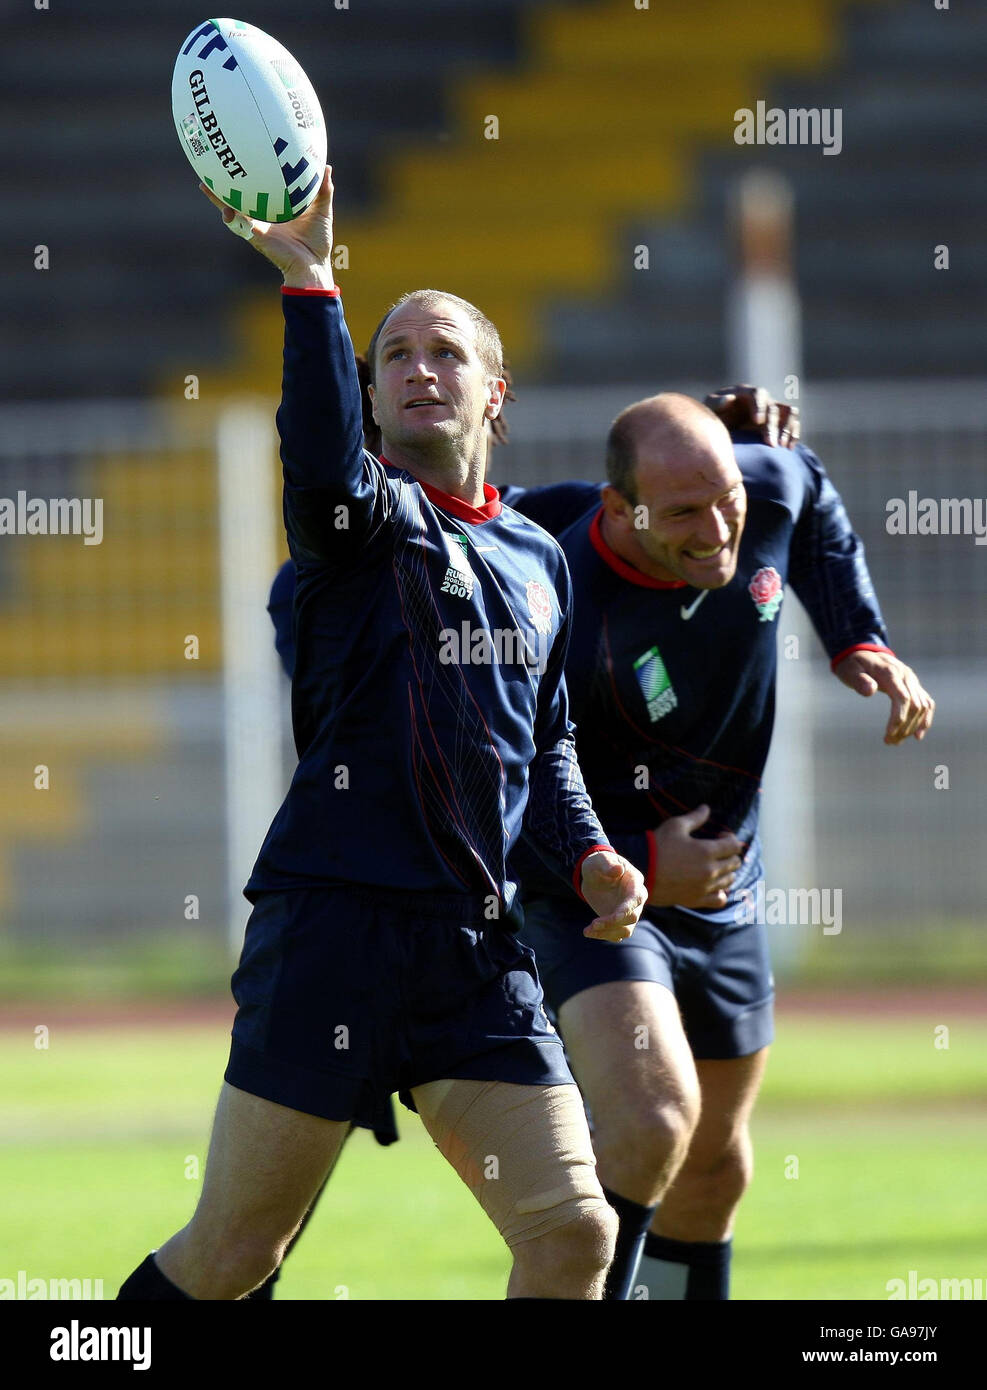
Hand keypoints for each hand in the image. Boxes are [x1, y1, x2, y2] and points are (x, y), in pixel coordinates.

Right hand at [198, 167, 334, 288]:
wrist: (314, 266)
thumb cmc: (318, 242)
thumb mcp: (322, 210)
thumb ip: (323, 190)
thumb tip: (326, 167)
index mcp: (275, 210)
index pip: (259, 190)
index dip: (251, 176)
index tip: (243, 159)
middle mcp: (262, 218)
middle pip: (239, 197)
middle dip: (225, 184)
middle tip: (212, 165)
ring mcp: (257, 228)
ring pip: (232, 210)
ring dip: (218, 199)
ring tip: (204, 183)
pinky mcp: (256, 238)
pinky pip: (240, 226)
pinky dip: (231, 217)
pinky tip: (224, 210)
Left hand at [580, 851, 646, 941]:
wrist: (593, 874)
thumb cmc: (599, 863)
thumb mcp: (599, 859)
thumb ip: (608, 863)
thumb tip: (618, 869)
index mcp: (635, 882)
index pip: (636, 899)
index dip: (627, 909)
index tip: (614, 917)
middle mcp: (636, 900)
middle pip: (632, 917)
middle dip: (613, 923)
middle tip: (594, 924)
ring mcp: (628, 912)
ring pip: (625, 930)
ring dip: (608, 932)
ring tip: (588, 930)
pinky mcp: (619, 921)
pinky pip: (615, 934)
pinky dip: (603, 935)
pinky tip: (588, 932)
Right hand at [649, 805, 743, 908]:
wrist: (642, 871)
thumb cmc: (658, 845)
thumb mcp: (676, 826)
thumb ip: (695, 817)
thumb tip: (707, 808)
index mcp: (707, 851)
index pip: (734, 845)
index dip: (730, 838)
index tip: (720, 836)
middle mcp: (710, 871)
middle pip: (735, 863)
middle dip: (730, 854)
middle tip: (719, 850)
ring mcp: (704, 887)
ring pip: (729, 880)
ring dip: (727, 871)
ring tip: (716, 866)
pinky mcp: (697, 900)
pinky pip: (720, 899)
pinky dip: (721, 892)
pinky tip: (713, 885)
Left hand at [704, 384, 799, 448]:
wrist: (718, 430)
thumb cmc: (713, 416)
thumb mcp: (709, 409)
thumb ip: (716, 403)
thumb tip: (730, 399)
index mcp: (746, 393)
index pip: (759, 393)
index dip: (760, 406)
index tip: (757, 421)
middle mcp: (762, 400)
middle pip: (773, 408)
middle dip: (772, 426)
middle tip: (770, 444)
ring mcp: (771, 411)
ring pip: (788, 413)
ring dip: (787, 429)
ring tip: (782, 446)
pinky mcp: (778, 423)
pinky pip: (792, 424)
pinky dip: (793, 434)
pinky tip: (789, 448)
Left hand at [833, 650, 934, 744]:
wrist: (863, 653)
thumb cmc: (853, 664)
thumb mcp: (849, 670)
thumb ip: (858, 680)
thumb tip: (870, 690)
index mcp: (890, 672)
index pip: (903, 698)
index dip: (899, 719)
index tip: (888, 735)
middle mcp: (906, 675)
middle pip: (914, 705)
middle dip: (904, 727)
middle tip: (889, 742)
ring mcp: (912, 680)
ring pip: (922, 706)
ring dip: (912, 727)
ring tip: (897, 742)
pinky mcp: (914, 686)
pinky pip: (927, 703)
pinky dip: (924, 719)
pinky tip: (917, 736)